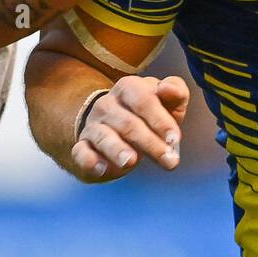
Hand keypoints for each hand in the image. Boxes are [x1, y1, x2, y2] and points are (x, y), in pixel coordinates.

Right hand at [72, 75, 189, 180]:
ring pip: (104, 137)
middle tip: (169, 161)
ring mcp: (93, 125)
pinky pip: (81, 152)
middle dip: (150, 143)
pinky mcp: (83, 146)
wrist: (119, 127)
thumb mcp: (168, 102)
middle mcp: (107, 104)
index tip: (175, 139)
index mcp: (129, 88)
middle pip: (128, 123)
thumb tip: (167, 89)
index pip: (143, 100)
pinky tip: (102, 169)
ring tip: (131, 162)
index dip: (160, 120)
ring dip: (117, 150)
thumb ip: (176, 92)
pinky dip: (89, 160)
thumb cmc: (149, 115)